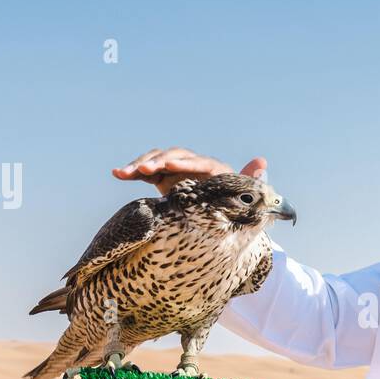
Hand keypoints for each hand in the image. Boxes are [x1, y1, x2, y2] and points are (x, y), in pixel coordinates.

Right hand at [112, 148, 267, 195]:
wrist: (221, 221)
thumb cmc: (236, 210)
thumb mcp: (242, 200)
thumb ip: (250, 182)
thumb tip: (262, 161)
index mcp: (214, 170)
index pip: (199, 162)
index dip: (184, 163)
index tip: (169, 166)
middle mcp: (195, 166)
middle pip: (174, 156)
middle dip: (157, 161)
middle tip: (143, 170)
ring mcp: (178, 170)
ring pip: (157, 161)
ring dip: (140, 165)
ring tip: (123, 173)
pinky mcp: (164, 178)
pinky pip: (147, 172)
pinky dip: (133, 172)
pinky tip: (117, 174)